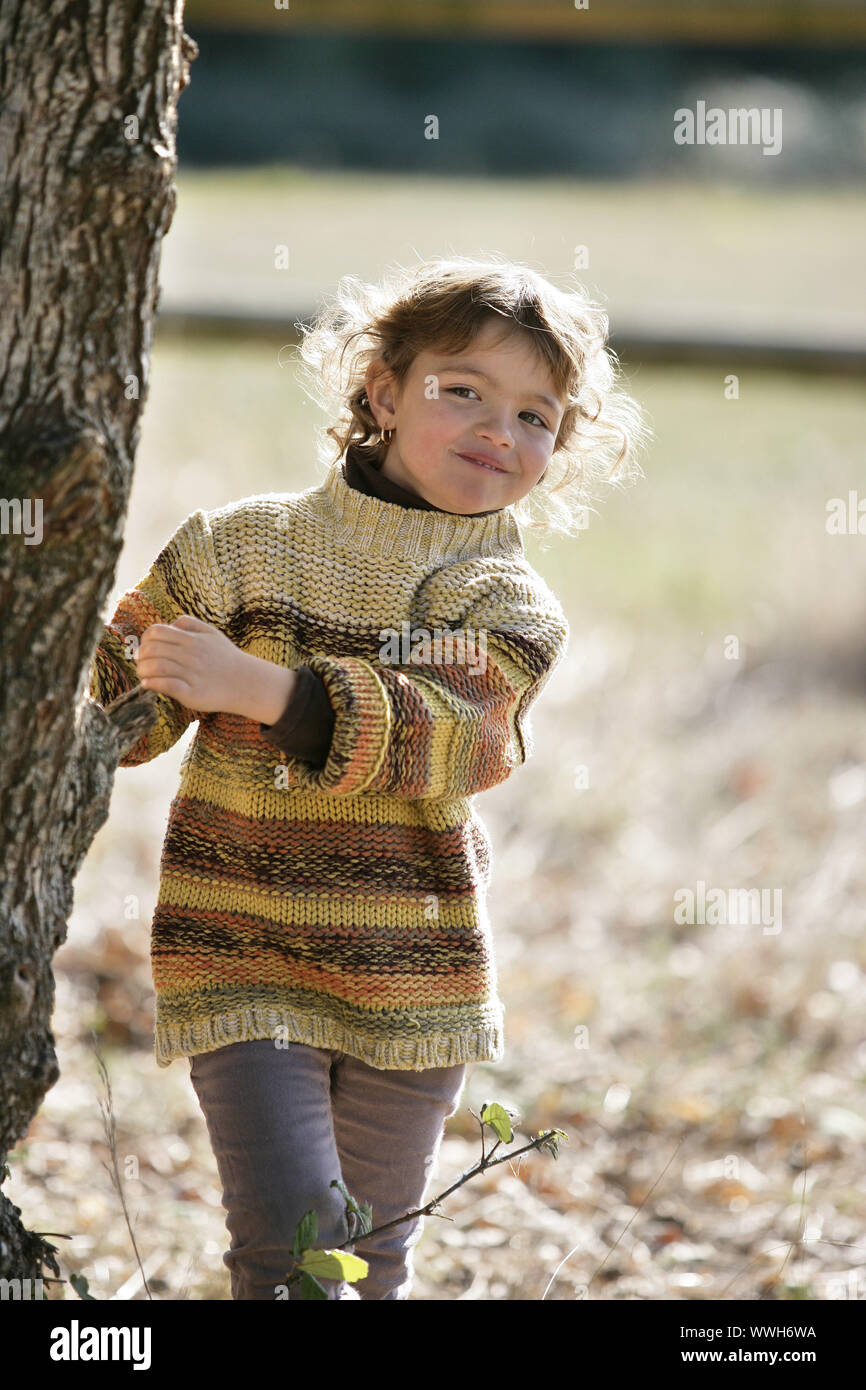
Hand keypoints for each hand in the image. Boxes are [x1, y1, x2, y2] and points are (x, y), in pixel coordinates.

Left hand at [136, 614, 252, 715]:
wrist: (246, 683)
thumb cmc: (225, 658)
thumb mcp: (211, 633)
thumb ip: (190, 623)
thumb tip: (170, 624)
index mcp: (192, 639)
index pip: (155, 632)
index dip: (145, 639)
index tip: (146, 649)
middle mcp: (190, 654)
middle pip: (151, 650)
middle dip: (140, 657)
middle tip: (141, 664)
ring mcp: (192, 674)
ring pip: (156, 667)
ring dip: (142, 671)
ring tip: (143, 675)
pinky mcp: (193, 693)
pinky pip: (166, 686)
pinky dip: (152, 684)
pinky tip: (148, 685)